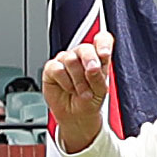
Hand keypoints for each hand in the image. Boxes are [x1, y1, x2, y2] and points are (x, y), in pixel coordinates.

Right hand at [40, 31, 112, 153]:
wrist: (76, 116)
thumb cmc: (90, 101)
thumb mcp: (101, 90)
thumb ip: (99, 77)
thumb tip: (92, 67)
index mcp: (97, 57)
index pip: (102, 40)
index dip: (102, 43)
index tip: (104, 54)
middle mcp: (81, 56)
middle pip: (85, 48)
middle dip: (89, 62)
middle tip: (91, 74)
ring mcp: (65, 61)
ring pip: (70, 59)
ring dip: (78, 79)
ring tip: (81, 91)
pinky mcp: (51, 68)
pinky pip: (57, 69)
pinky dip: (64, 81)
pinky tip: (68, 88)